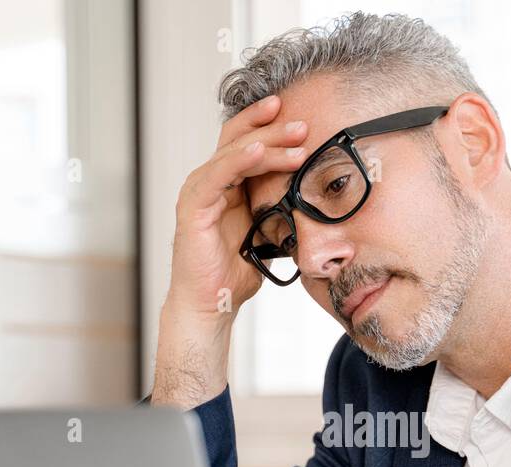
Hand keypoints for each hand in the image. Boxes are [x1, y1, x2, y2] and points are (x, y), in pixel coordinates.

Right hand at [152, 96, 309, 408]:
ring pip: (233, 152)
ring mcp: (200, 191)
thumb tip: (317, 203)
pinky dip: (239, 159)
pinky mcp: (193, 206)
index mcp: (228, 185)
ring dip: (266, 141)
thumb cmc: (234, 273)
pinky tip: (259, 151)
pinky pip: (217, 174)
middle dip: (273, 126)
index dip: (270, 127)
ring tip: (297, 136)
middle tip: (304, 121)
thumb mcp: (268, 235)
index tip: (302, 118)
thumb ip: (281, 213)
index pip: (247, 142)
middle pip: (240, 138)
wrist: (212, 304)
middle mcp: (211, 182)